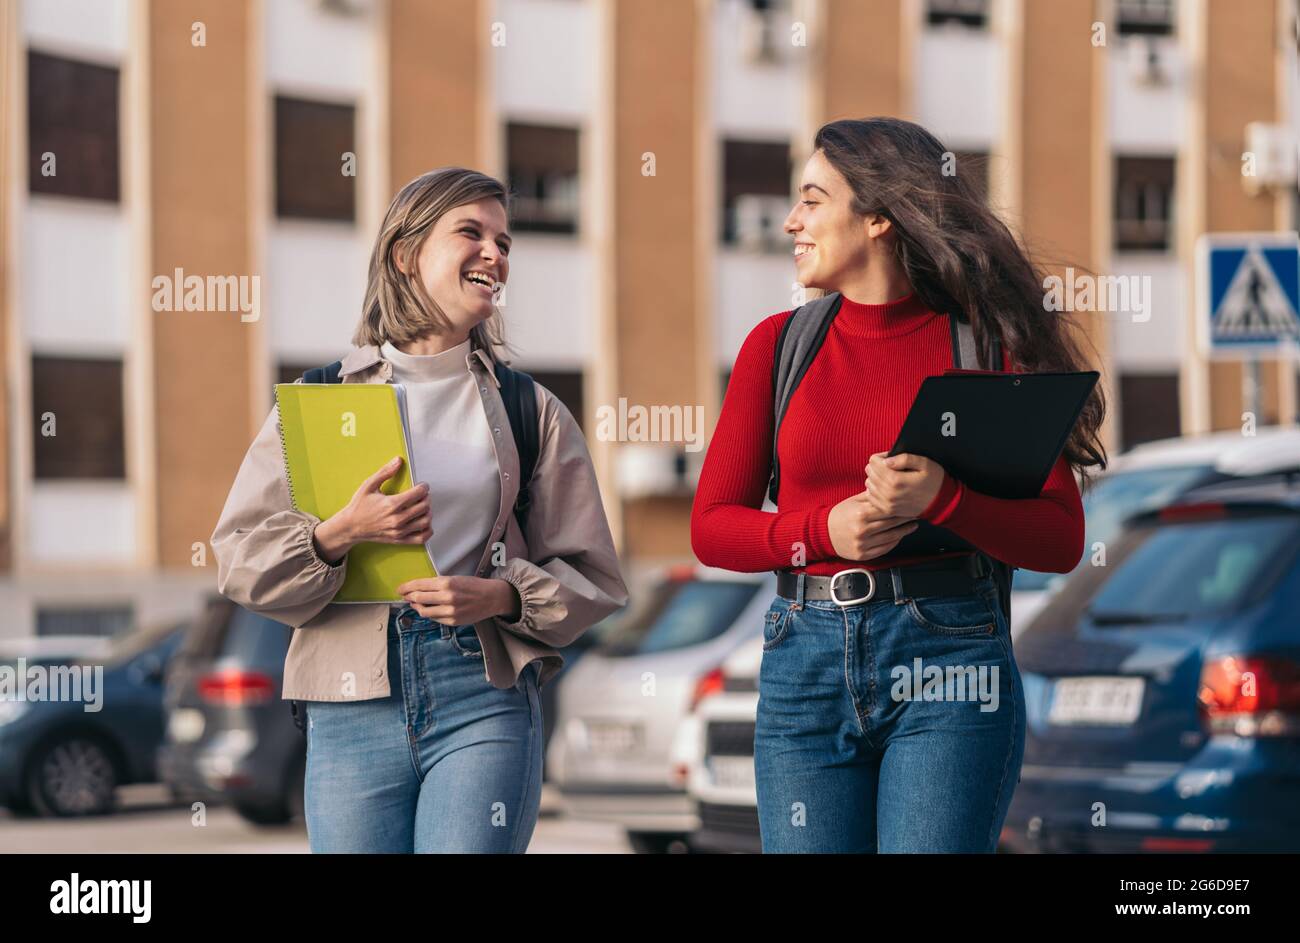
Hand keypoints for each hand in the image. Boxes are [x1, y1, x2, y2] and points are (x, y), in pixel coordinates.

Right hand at [313, 457, 431, 562]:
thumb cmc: (359, 506)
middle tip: (423, 495)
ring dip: (428, 512)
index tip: (422, 486)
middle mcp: (397, 519)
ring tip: (422, 507)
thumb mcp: (369, 485)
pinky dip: (427, 530)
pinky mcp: (399, 540)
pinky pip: (421, 538)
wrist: (350, 527)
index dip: (424, 487)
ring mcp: (399, 531)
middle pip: (424, 507)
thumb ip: (385, 472)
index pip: (418, 493)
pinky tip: (424, 522)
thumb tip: (398, 461)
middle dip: (426, 498)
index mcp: (391, 504)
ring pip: (425, 521)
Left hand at [396, 575, 520, 625]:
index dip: (407, 587)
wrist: (491, 597)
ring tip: (415, 603)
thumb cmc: (473, 586)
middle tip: (404, 596)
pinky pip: (434, 618)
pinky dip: (428, 613)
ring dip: (416, 607)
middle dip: (408, 597)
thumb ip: (437, 584)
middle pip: (418, 598)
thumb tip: (417, 589)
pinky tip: (428, 609)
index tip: (400, 589)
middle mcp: (447, 597)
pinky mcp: (453, 621)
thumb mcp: (455, 578)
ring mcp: (450, 611)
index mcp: (447, 583)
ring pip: (424, 611)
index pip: (420, 585)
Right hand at [826, 491, 918, 561]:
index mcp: (861, 514)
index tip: (910, 503)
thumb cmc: (839, 515)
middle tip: (916, 512)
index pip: (887, 509)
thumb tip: (888, 488)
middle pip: (892, 523)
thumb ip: (871, 496)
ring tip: (912, 524)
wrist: (823, 534)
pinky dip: (895, 542)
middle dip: (906, 517)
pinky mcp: (864, 554)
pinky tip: (900, 535)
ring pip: (892, 537)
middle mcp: (863, 530)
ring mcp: (863, 544)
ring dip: (904, 530)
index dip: (901, 506)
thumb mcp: (853, 501)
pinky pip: (885, 548)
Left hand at [862, 451, 945, 518]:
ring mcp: (887, 503)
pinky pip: (871, 497)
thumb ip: (904, 458)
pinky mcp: (887, 510)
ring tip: (890, 477)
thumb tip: (886, 461)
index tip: (892, 459)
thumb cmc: (934, 480)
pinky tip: (887, 488)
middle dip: (878, 466)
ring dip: (876, 478)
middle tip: (892, 467)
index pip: (873, 461)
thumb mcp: (924, 463)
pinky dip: (876, 490)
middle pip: (869, 472)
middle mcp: (888, 493)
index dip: (882, 456)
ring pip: (868, 484)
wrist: (941, 502)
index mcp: (896, 480)